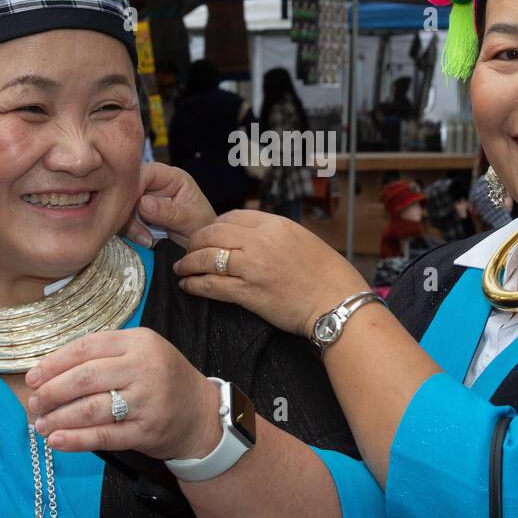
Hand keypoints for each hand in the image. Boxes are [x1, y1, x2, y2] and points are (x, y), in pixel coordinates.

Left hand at [25, 327, 222, 459]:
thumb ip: (103, 355)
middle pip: (85, 377)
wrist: (200, 412)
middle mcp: (144, 368)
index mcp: (139, 342)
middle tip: (34, 402)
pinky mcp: (147, 431)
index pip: (86, 348)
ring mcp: (147, 400)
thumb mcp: (140, 353)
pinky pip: (104, 436)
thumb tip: (50, 371)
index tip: (33, 377)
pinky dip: (76, 439)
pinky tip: (57, 440)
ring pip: (92, 408)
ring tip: (41, 423)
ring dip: (59, 417)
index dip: (54, 363)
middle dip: (52, 391)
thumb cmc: (161, 379)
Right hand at [123, 162, 216, 248]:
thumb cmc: (203, 227)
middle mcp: (155, 184)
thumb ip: (168, 212)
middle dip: (129, 210)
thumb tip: (143, 203)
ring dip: (130, 224)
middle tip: (140, 231)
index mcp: (171, 177)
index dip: (133, 186)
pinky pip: (124, 219)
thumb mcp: (190, 219)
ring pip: (123, 205)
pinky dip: (130, 231)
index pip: (145, 172)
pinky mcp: (137, 214)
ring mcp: (144, 199)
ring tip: (147, 239)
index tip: (129, 206)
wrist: (203, 246)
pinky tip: (145, 240)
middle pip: (128, 188)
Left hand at [174, 210, 368, 338]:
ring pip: (206, 258)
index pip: (232, 217)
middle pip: (213, 233)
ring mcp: (252, 267)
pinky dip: (194, 284)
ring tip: (182, 268)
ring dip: (188, 262)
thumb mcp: (300, 238)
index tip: (208, 235)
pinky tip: (188, 285)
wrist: (336, 301)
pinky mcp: (248, 293)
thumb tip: (248, 231)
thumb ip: (273, 232)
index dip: (214, 225)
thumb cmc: (325, 273)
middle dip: (195, 241)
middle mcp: (260, 241)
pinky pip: (211, 285)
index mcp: (274, 224)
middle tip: (188, 250)